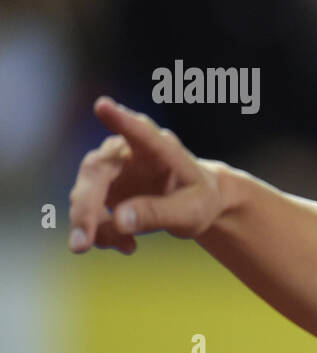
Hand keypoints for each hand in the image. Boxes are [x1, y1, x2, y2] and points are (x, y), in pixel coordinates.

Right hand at [67, 97, 224, 252]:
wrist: (195, 204)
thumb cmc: (199, 200)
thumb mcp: (191, 211)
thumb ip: (159, 213)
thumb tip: (119, 219)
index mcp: (159, 148)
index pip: (140, 132)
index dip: (121, 121)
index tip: (103, 105)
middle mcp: (127, 152)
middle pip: (96, 171)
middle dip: (85, 209)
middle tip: (81, 244)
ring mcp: (109, 170)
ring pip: (85, 195)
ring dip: (94, 227)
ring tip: (129, 246)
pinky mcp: (100, 190)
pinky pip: (88, 213)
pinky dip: (101, 234)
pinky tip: (128, 245)